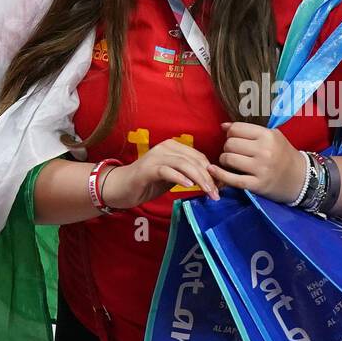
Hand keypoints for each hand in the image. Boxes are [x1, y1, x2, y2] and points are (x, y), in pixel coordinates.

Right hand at [100, 139, 219, 208]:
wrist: (120, 187)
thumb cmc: (148, 183)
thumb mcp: (173, 177)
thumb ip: (189, 175)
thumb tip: (212, 182)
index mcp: (174, 147)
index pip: (199, 157)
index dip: (212, 171)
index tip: (221, 186)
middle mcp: (165, 147)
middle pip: (194, 160)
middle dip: (208, 177)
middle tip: (217, 194)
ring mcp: (156, 157)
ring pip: (184, 164)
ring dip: (199, 179)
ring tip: (208, 192)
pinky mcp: (147, 169)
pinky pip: (167, 171)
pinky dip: (180, 178)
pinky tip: (189, 186)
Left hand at [209, 122, 305, 202]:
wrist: (300, 178)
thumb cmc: (283, 155)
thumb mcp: (272, 136)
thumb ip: (249, 130)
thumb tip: (223, 126)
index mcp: (268, 136)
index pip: (237, 129)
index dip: (231, 133)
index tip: (234, 138)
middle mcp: (265, 151)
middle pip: (230, 144)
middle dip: (228, 147)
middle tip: (234, 151)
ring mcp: (261, 169)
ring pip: (228, 159)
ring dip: (224, 160)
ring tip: (230, 161)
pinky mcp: (257, 185)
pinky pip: (232, 179)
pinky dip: (219, 174)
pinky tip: (213, 170)